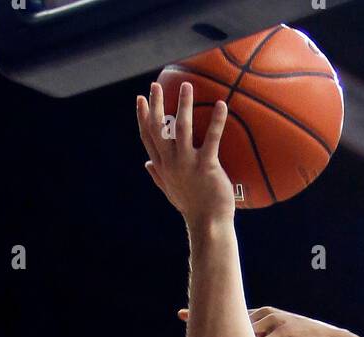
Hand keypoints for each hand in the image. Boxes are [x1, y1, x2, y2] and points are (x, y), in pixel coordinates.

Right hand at [136, 81, 236, 227]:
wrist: (208, 224)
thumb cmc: (192, 208)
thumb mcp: (171, 192)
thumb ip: (158, 176)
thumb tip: (147, 164)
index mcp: (164, 167)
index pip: (148, 137)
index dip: (143, 117)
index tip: (140, 99)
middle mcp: (172, 162)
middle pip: (159, 128)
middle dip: (156, 105)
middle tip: (156, 85)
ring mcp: (188, 163)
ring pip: (182, 128)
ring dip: (184, 104)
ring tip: (187, 85)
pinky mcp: (206, 166)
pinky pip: (212, 138)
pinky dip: (217, 121)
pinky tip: (222, 105)